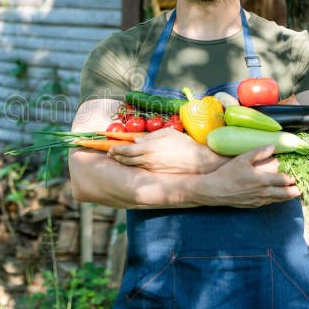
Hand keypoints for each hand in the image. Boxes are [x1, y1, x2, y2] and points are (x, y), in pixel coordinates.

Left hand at [107, 127, 227, 173]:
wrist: (198, 162)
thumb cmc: (184, 144)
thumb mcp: (168, 133)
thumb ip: (151, 136)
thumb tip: (136, 141)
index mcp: (150, 148)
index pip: (127, 150)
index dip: (117, 150)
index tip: (110, 148)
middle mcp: (149, 160)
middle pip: (127, 160)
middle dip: (116, 157)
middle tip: (110, 155)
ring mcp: (152, 169)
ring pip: (133, 166)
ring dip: (123, 163)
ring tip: (117, 160)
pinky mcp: (157, 175)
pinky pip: (142, 170)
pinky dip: (134, 167)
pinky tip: (132, 165)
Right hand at [197, 145, 300, 207]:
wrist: (215, 190)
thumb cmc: (227, 173)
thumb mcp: (242, 159)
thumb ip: (258, 152)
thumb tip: (273, 146)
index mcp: (263, 180)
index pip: (284, 180)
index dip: (293, 178)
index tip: (299, 174)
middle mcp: (263, 192)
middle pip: (286, 194)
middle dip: (295, 191)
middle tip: (301, 187)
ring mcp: (259, 200)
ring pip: (279, 200)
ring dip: (288, 196)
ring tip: (294, 193)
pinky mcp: (253, 205)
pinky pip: (269, 203)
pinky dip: (276, 200)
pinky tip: (276, 196)